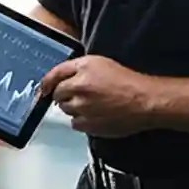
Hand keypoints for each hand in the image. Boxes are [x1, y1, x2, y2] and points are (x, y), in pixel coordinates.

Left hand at [40, 55, 155, 138]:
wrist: (144, 101)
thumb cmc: (127, 81)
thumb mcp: (101, 63)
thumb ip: (77, 69)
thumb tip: (59, 79)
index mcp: (82, 69)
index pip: (54, 75)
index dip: (47, 83)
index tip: (43, 88)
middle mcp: (79, 87)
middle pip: (58, 95)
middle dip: (65, 95)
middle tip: (80, 95)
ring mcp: (82, 107)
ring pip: (65, 110)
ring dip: (73, 108)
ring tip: (92, 105)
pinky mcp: (88, 124)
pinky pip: (74, 123)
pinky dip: (81, 120)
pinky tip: (94, 115)